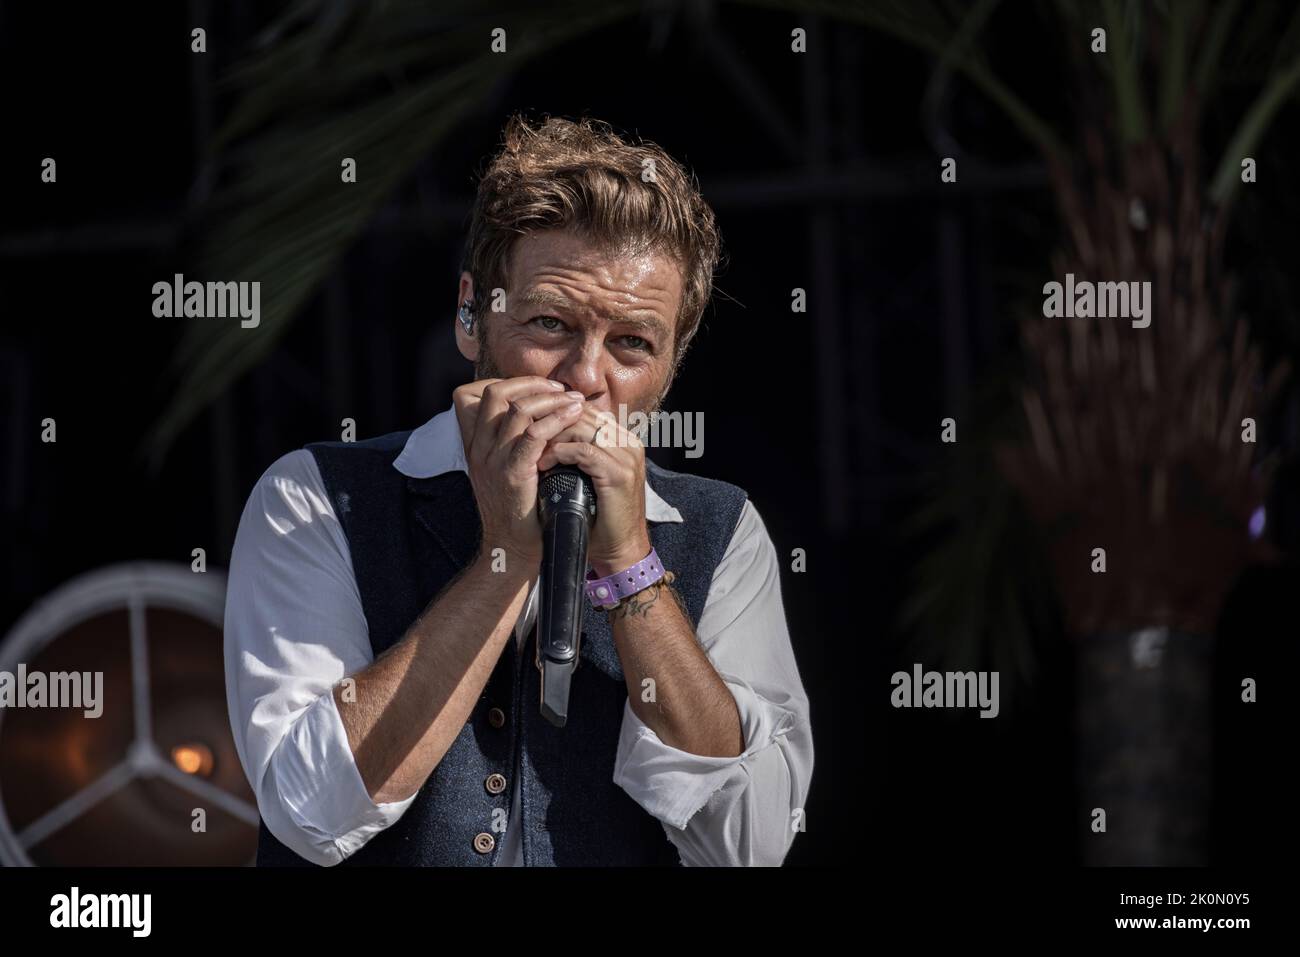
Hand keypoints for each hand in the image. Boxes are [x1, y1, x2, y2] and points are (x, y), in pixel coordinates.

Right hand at [452, 376, 585, 566]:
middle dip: (533, 384)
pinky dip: (557, 420)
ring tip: (575, 401)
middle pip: (497, 393)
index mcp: (477, 445)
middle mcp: (481, 449)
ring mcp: (494, 460)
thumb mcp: (507, 472)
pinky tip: (574, 417)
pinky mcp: (512, 474)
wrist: (512, 549)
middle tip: (561, 389)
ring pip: (518, 410)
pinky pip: (533, 436)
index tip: (546, 388)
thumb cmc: (519, 511)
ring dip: (551, 400)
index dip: (517, 384)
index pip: (487, 396)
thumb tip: (542, 419)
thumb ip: (515, 445)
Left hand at [536, 404, 651, 576]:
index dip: (555, 413)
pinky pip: (583, 451)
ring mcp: (627, 457)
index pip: (586, 410)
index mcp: (624, 440)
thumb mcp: (590, 477)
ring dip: (551, 436)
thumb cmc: (600, 517)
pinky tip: (542, 464)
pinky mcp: (619, 473)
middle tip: (524, 433)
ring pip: (582, 426)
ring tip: (530, 449)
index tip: (530, 426)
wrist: (621, 551)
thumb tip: (547, 437)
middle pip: (583, 412)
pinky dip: (559, 454)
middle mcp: (629, 443)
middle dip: (549, 420)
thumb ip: (579, 454)